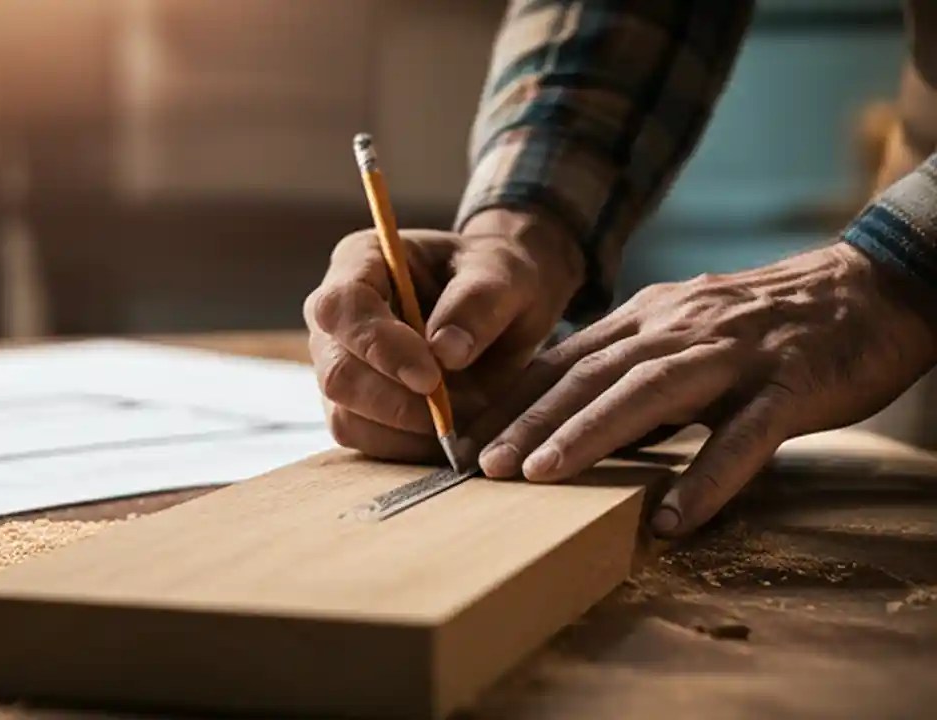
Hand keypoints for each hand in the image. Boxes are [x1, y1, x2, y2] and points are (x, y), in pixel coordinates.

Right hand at [303, 209, 583, 461]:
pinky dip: (408, 448)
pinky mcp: (354, 406)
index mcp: (360, 261)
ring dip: (404, 431)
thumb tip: (445, 353)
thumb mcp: (503, 272)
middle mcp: (336, 317)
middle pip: (336, 371)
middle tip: (451, 412)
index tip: (431, 378)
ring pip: (344, 416)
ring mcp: (339, 364)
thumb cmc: (496, 275)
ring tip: (461, 418)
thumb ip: (477, 302)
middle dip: (392, 401)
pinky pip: (365, 440)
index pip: (342, 307)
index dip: (379, 347)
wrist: (502, 306)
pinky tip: (448, 433)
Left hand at [476, 243, 936, 536]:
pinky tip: (674, 517)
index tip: (461, 439)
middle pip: (589, 376)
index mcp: (647, 318)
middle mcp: (679, 329)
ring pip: (649, 394)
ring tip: (541, 476)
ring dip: (590, 435)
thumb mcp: (681, 330)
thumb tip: (562, 410)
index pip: (562, 362)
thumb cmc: (765, 323)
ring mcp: (734, 355)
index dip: (509, 400)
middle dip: (529, 421)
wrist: (871, 287)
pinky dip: (707, 476)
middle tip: (480, 465)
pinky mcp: (791, 384)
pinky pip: (745, 436)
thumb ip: (626, 363)